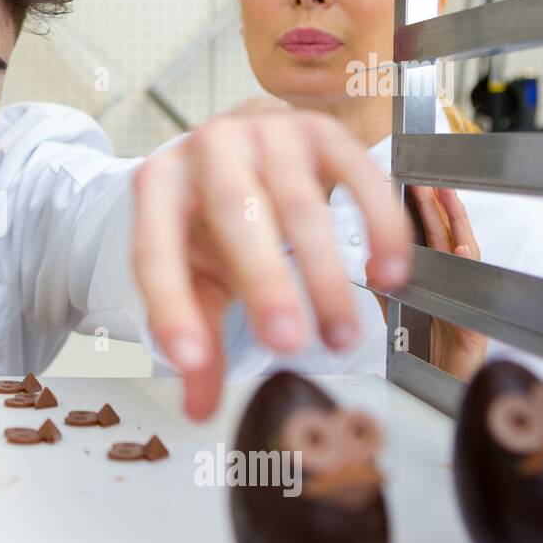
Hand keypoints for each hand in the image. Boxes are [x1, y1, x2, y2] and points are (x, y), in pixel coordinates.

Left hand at [131, 109, 410, 420]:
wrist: (238, 144)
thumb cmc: (208, 220)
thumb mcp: (191, 274)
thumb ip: (194, 337)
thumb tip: (199, 412)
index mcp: (158, 187)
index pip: (155, 251)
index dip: (170, 308)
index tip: (191, 362)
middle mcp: (208, 150)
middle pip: (235, 213)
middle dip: (263, 282)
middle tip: (287, 344)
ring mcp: (266, 133)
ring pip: (299, 202)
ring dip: (324, 274)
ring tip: (341, 337)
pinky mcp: (321, 130)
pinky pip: (357, 173)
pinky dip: (378, 225)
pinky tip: (387, 276)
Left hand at [369, 186, 486, 380]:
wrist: (440, 381)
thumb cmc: (423, 346)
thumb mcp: (397, 311)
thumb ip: (382, 287)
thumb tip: (365, 264)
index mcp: (432, 274)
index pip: (427, 233)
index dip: (420, 209)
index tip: (409, 183)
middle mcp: (451, 278)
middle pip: (444, 233)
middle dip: (436, 204)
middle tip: (427, 178)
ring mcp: (466, 292)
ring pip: (462, 249)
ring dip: (454, 222)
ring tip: (445, 197)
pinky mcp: (474, 314)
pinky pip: (472, 286)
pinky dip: (466, 265)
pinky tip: (460, 248)